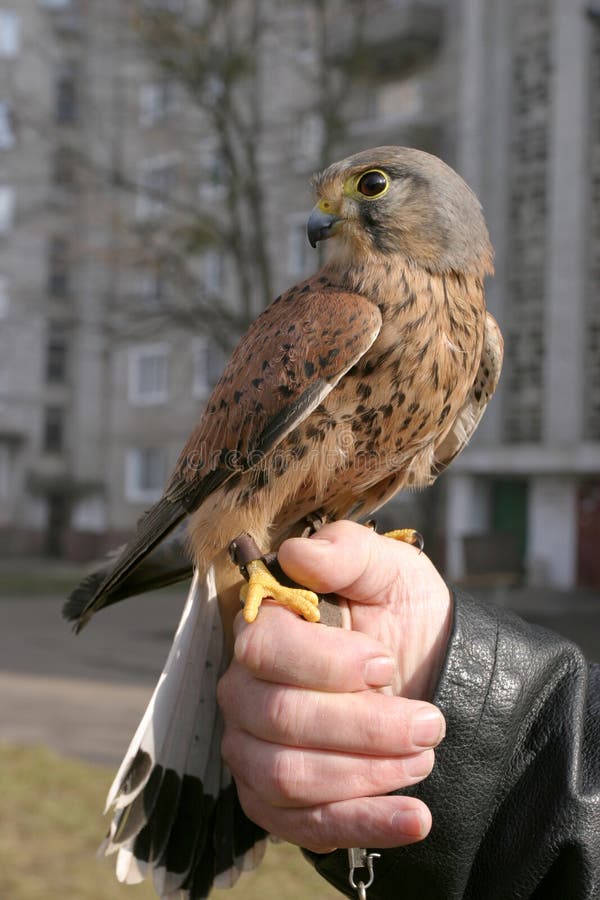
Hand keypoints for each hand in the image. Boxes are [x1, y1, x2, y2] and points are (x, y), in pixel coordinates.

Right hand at [217, 520, 451, 852]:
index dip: (325, 664)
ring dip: (365, 775)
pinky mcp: (272, 801)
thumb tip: (298, 555)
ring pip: (286, 775)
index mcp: (265, 626)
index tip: (385, 665)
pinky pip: (302, 826)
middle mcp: (244, 689)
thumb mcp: (391, 571)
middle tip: (429, 724)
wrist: (428, 672)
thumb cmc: (401, 616)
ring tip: (424, 759)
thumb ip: (348, 552)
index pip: (264, 649)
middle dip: (364, 727)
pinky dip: (364, 826)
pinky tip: (416, 819)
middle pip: (279, 718)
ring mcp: (251, 748)